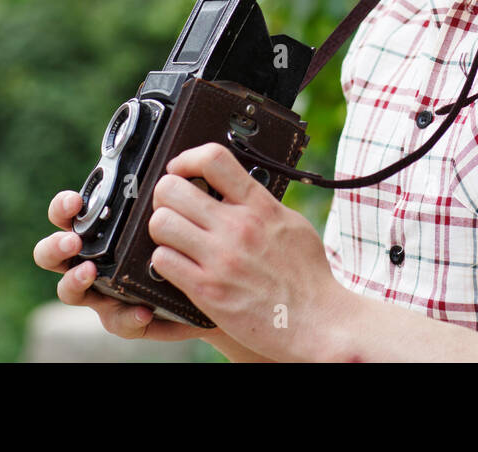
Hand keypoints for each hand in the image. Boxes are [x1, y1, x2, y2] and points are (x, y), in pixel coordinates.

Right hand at [33, 189, 272, 359]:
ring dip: (74, 281)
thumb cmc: (200, 241)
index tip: (75, 200)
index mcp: (109, 227)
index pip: (74, 212)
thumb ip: (176, 194)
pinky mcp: (127, 318)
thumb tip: (177, 164)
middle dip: (56, 245)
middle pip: (57, 250)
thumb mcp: (189, 213)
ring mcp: (107, 290)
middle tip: (73, 241)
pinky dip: (127, 316)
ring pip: (71, 289)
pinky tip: (142, 310)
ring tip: (89, 273)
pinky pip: (118, 320)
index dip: (65, 206)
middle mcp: (98, 258)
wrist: (226, 287)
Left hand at [147, 143, 346, 361]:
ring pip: (160, 223)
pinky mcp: (206, 290)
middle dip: (165, 195)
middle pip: (173, 188)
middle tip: (172, 207)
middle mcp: (238, 227)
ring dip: (161, 229)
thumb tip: (236, 189)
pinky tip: (178, 264)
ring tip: (174, 237)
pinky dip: (164, 261)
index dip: (187, 158)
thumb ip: (261, 204)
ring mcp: (220, 258)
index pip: (213, 159)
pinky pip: (163, 261)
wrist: (317, 319)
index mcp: (260, 206)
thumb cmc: (307, 276)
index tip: (181, 169)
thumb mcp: (292, 224)